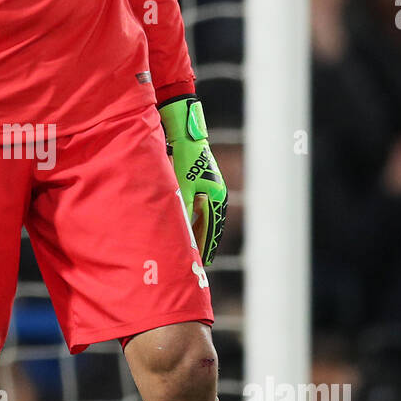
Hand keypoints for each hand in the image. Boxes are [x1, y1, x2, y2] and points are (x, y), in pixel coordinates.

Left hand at [158, 97, 227, 264]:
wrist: (186, 137)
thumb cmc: (184, 162)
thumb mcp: (183, 188)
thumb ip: (184, 210)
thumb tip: (184, 231)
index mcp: (216, 198)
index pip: (212, 229)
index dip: (206, 246)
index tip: (203, 262)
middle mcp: (217, 195)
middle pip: (212, 224)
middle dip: (205, 242)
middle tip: (200, 261)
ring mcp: (212, 189)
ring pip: (207, 217)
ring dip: (200, 231)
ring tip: (195, 249)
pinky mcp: (204, 185)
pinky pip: (202, 208)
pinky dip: (197, 220)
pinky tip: (190, 228)